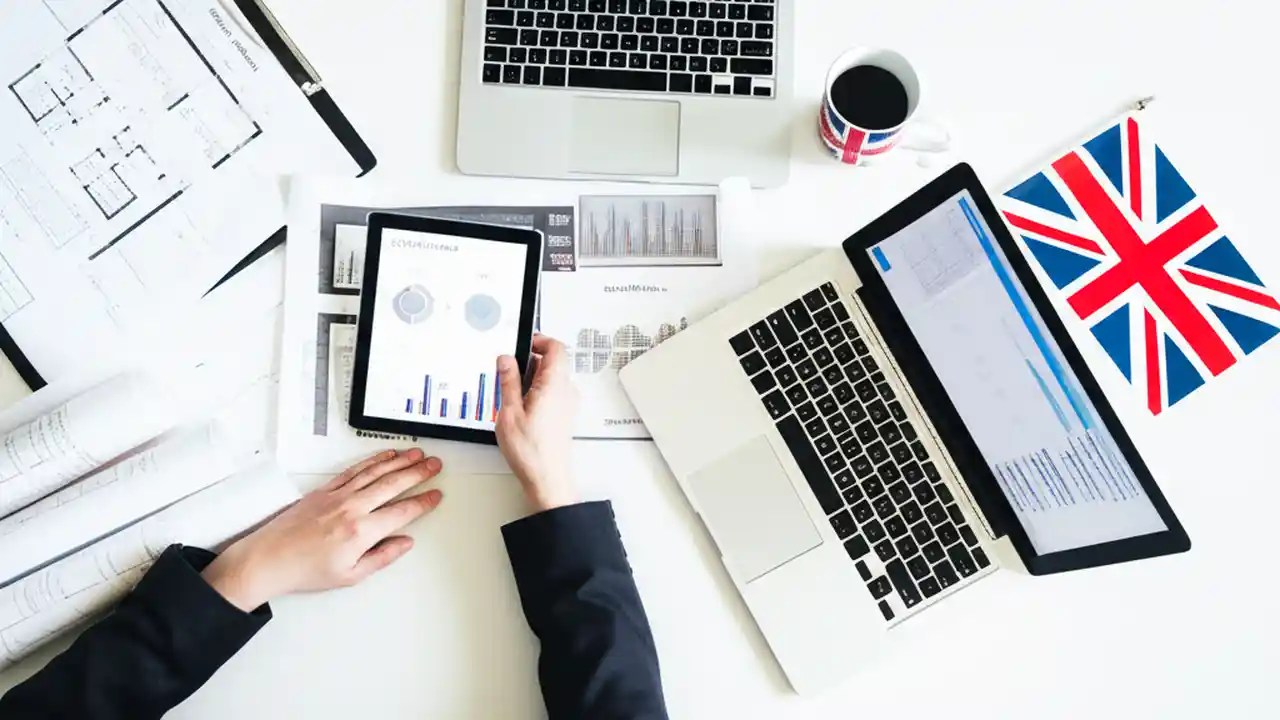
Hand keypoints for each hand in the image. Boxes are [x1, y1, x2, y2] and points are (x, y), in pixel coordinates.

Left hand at [202, 449, 443, 610]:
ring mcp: (337, 496)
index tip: (435, 495)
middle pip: (393, 484)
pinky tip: (385, 456)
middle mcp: (351, 508)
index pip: (402, 512)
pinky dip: (372, 461)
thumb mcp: (350, 575)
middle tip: (435, 465)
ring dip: (399, 461)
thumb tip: (404, 543)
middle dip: (418, 473)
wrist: (269, 560)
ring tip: (417, 455)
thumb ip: (383, 557)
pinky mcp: (324, 490)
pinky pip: (354, 470)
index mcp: (361, 532)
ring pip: (375, 472)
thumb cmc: (305, 570)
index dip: (423, 502)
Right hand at [495, 334, 579, 512]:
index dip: (539, 339)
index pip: (556, 347)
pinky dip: (537, 390)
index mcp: (555, 384)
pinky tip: (521, 406)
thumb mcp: (509, 411)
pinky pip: (553, 391)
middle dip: (530, 360)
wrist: (547, 478)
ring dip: (533, 377)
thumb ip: (508, 381)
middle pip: (553, 361)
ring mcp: (568, 403)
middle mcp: (566, 391)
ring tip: (512, 393)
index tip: (522, 343)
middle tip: (509, 370)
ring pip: (552, 377)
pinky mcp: (565, 414)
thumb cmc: (531, 451)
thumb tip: (505, 359)